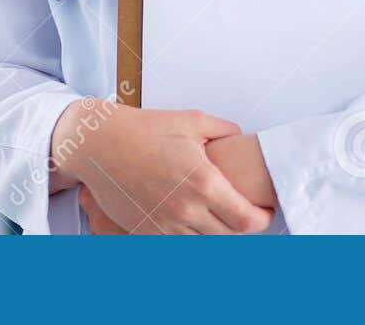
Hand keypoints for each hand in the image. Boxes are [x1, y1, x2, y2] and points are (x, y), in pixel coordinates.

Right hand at [50, 100, 272, 234]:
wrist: (99, 145)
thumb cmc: (143, 130)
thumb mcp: (193, 120)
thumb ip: (225, 130)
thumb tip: (242, 138)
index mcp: (204, 182)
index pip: (247, 220)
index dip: (262, 219)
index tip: (265, 211)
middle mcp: (187, 210)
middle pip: (231, 237)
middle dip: (242, 225)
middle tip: (244, 210)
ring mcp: (165, 225)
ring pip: (205, 245)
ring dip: (216, 233)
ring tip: (217, 214)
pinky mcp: (147, 233)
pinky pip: (178, 245)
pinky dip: (190, 238)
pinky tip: (191, 221)